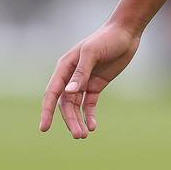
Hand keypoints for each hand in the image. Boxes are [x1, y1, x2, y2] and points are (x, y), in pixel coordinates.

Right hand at [39, 22, 141, 138]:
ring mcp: (83, 81)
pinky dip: (89, 115)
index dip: (46, 111)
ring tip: (84, 135)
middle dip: (69, 120)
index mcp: (64, 68)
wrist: (126, 33)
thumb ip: (81, 73)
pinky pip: (89, 103)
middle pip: (65, 104)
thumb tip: (68, 92)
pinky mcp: (96, 85)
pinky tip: (92, 126)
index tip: (44, 128)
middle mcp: (71, 76)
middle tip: (78, 136)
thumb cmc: (106, 39)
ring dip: (78, 121)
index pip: (52, 93)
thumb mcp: (92, 53)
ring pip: (76, 106)